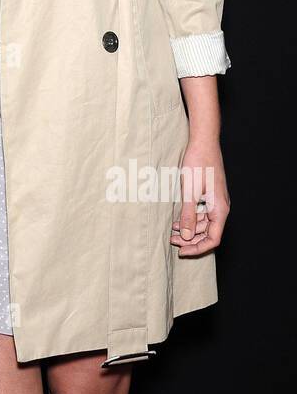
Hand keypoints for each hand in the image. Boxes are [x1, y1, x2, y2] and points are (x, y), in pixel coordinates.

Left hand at [171, 136, 229, 256]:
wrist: (203, 141)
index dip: (198, 248)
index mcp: (220, 209)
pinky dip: (191, 219)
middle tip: (172, 241)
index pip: (213, 239)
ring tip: (172, 231)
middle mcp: (221, 207)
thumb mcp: (189, 191)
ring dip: (190, 230)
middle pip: (209, 233)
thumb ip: (188, 215)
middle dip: (191, 240)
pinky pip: (203, 214)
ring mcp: (217, 201)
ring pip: (205, 224)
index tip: (182, 251)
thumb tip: (187, 237)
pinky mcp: (211, 195)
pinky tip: (177, 219)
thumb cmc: (198, 162)